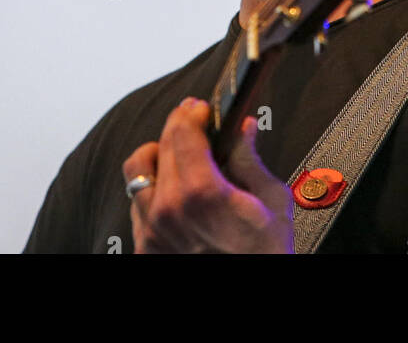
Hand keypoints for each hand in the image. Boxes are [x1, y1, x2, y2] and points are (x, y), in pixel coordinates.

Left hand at [122, 97, 293, 253]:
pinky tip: (171, 188)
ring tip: (177, 153)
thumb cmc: (263, 255)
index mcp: (202, 192)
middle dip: (179, 125)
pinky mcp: (145, 247)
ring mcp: (152, 230)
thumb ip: (250, 159)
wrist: (249, 299)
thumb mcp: (271, 202)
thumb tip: (243, 128)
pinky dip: (152, 188)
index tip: (202, 108)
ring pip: (139, 169)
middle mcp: (169, 209)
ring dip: (158, 153)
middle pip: (162, 144)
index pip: (183, 131)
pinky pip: (136, 204)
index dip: (193, 112)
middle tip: (195, 120)